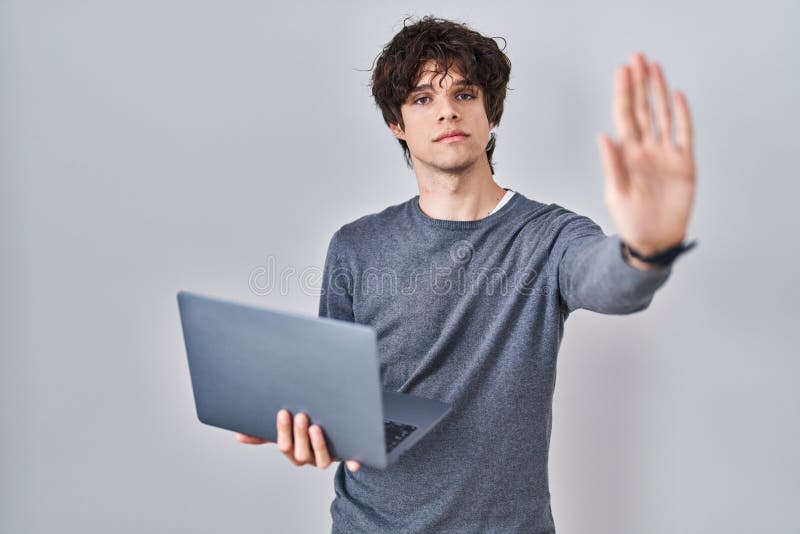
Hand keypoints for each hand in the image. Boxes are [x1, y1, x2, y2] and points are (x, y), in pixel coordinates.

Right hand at [234, 409, 360, 471]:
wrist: (334, 437)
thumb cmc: (303, 432)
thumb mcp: (286, 431)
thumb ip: (264, 434)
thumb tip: (238, 436)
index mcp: (292, 451)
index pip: (283, 445)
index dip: (283, 431)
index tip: (282, 412)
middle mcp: (308, 458)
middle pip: (301, 453)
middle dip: (299, 435)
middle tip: (301, 415)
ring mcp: (326, 459)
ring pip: (321, 460)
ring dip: (318, 445)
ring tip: (316, 427)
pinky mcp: (346, 457)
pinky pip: (350, 462)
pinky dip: (353, 462)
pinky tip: (354, 462)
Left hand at [597, 51, 695, 256]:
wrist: (653, 241)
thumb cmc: (630, 220)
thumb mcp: (616, 194)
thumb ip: (612, 164)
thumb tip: (603, 135)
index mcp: (626, 155)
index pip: (624, 116)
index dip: (624, 93)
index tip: (623, 70)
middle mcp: (645, 150)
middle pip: (642, 109)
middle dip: (640, 83)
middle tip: (638, 57)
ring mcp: (665, 155)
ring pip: (662, 115)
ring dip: (659, 92)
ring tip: (655, 67)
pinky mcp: (684, 164)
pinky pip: (684, 134)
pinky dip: (683, 115)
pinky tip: (678, 96)